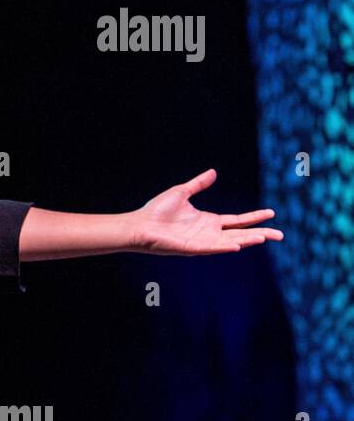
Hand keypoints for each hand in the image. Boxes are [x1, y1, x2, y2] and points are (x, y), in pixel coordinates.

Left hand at [129, 169, 283, 255]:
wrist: (139, 224)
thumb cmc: (157, 211)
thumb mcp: (181, 192)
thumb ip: (198, 184)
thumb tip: (214, 172)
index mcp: (208, 221)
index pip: (237, 221)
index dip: (254, 218)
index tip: (271, 213)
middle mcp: (208, 233)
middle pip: (240, 234)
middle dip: (260, 234)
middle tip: (280, 235)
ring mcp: (202, 241)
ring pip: (230, 242)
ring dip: (248, 241)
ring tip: (265, 238)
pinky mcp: (192, 248)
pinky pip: (212, 248)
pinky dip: (225, 246)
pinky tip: (238, 245)